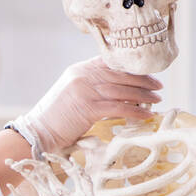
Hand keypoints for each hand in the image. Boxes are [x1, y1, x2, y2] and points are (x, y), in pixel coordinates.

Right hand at [12, 56, 161, 154]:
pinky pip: (118, 107)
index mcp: (79, 70)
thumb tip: (116, 91)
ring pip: (122, 90)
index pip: (110, 63)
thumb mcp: (71, 95)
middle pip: (120, 74)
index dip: (131, 68)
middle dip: (142, 80)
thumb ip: (90, 88)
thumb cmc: (55, 119)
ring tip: (156, 100)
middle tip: (158, 85)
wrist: (37, 133)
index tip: (146, 73)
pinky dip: (135, 111)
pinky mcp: (88, 108)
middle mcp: (83, 76)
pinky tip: (146, 115)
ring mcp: (85, 91)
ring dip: (143, 95)